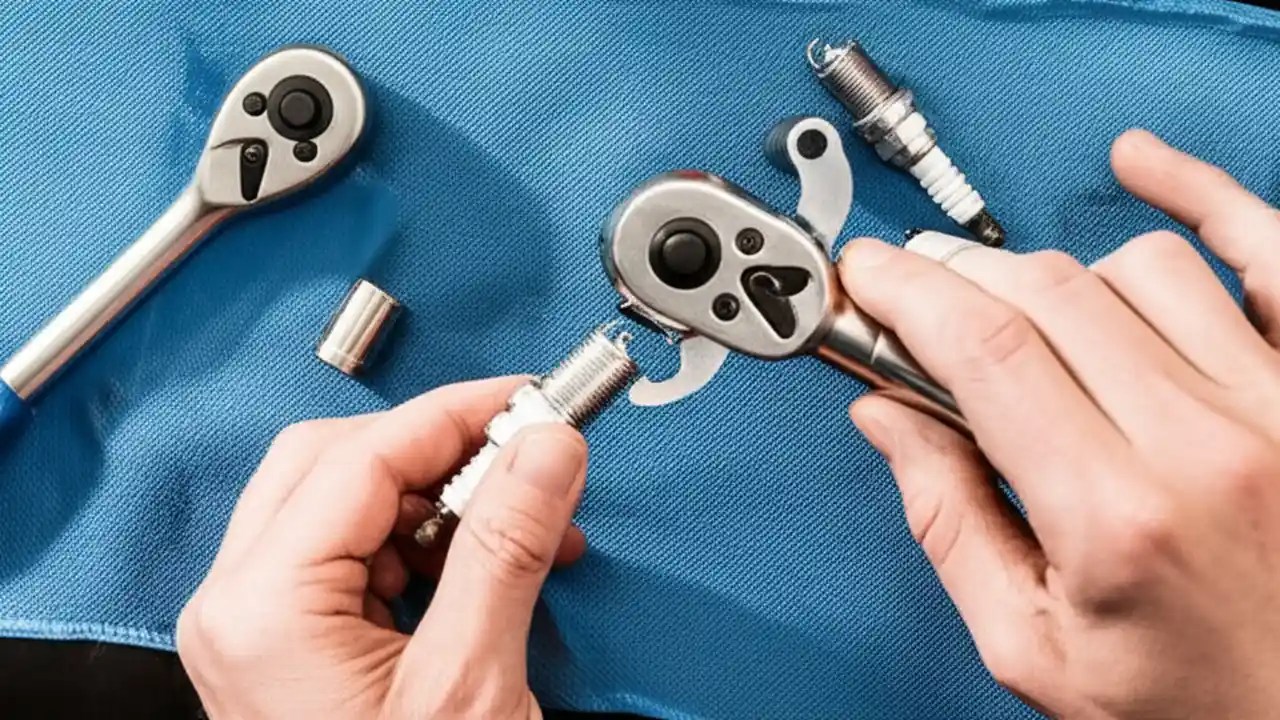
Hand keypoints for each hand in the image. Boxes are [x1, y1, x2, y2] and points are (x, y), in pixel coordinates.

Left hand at [177, 377, 588, 718]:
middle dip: (439, 453)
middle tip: (523, 454)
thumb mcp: (470, 682)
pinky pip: (355, 552)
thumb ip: (505, 548)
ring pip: (346, 501)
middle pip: (335, 463)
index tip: (530, 400)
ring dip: (441, 499)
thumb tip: (544, 446)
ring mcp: (261, 625)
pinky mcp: (292, 643)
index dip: (456, 416)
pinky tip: (491, 563)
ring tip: (526, 525)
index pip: (362, 457)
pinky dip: (427, 543)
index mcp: (262, 608)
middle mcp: (241, 605)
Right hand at [841, 130, 1279, 717]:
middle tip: (909, 293)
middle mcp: (1206, 444)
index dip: (905, 294)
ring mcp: (1274, 401)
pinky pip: (1264, 249)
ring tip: (1018, 313)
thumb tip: (888, 419)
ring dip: (1050, 275)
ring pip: (1132, 268)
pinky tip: (1143, 168)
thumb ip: (949, 522)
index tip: (864, 279)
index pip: (982, 350)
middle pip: (1043, 295)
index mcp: (1116, 516)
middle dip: (951, 277)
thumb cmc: (1190, 702)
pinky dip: (1200, 194)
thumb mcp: (1031, 645)